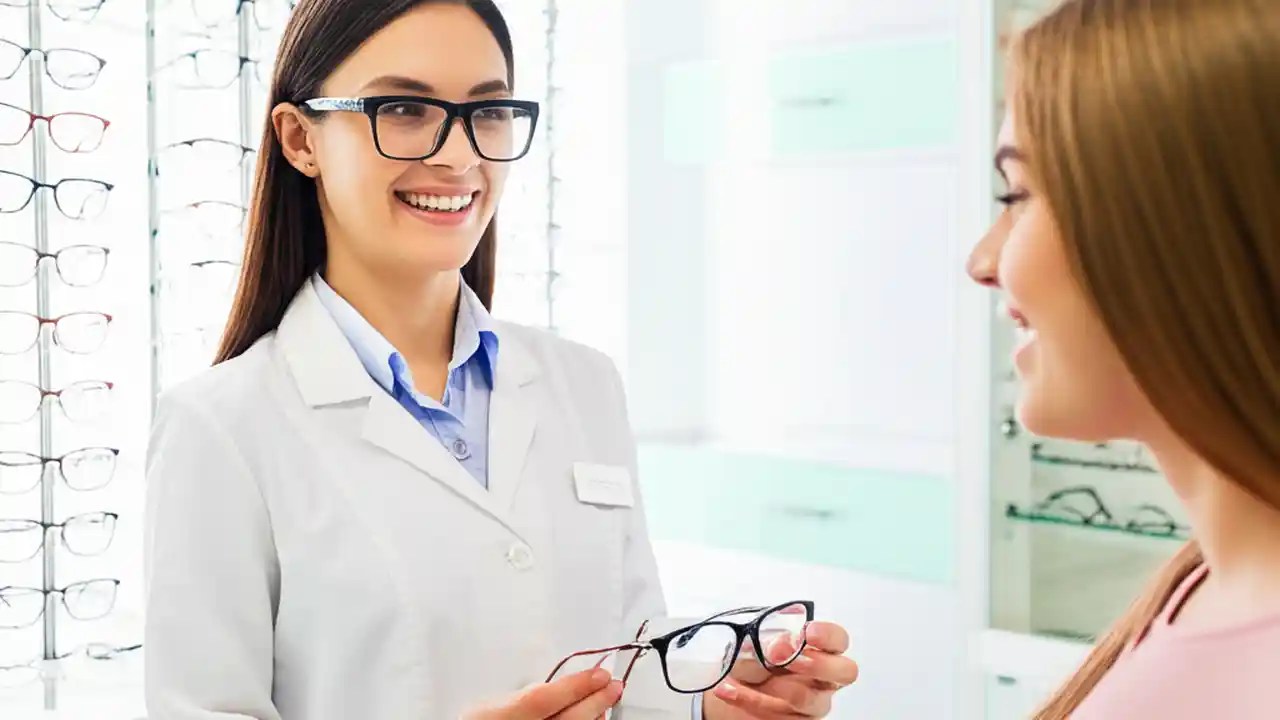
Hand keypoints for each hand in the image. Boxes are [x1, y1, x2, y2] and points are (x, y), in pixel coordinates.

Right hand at [464, 668, 623, 719]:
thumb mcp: (489, 707)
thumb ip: (521, 696)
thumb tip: (554, 685)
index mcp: (505, 717)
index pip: (545, 699)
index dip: (577, 685)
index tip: (598, 672)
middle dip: (596, 700)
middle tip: (613, 684)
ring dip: (595, 718)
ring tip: (605, 703)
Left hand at [702, 622, 857, 718]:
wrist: (732, 684)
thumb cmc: (754, 659)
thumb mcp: (757, 643)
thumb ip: (773, 642)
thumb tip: (781, 647)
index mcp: (819, 650)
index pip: (839, 640)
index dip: (829, 636)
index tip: (808, 632)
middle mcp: (823, 679)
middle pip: (845, 672)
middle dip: (819, 665)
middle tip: (792, 659)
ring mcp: (812, 704)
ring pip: (809, 700)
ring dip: (777, 686)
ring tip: (746, 676)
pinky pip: (778, 717)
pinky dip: (748, 700)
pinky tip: (728, 690)